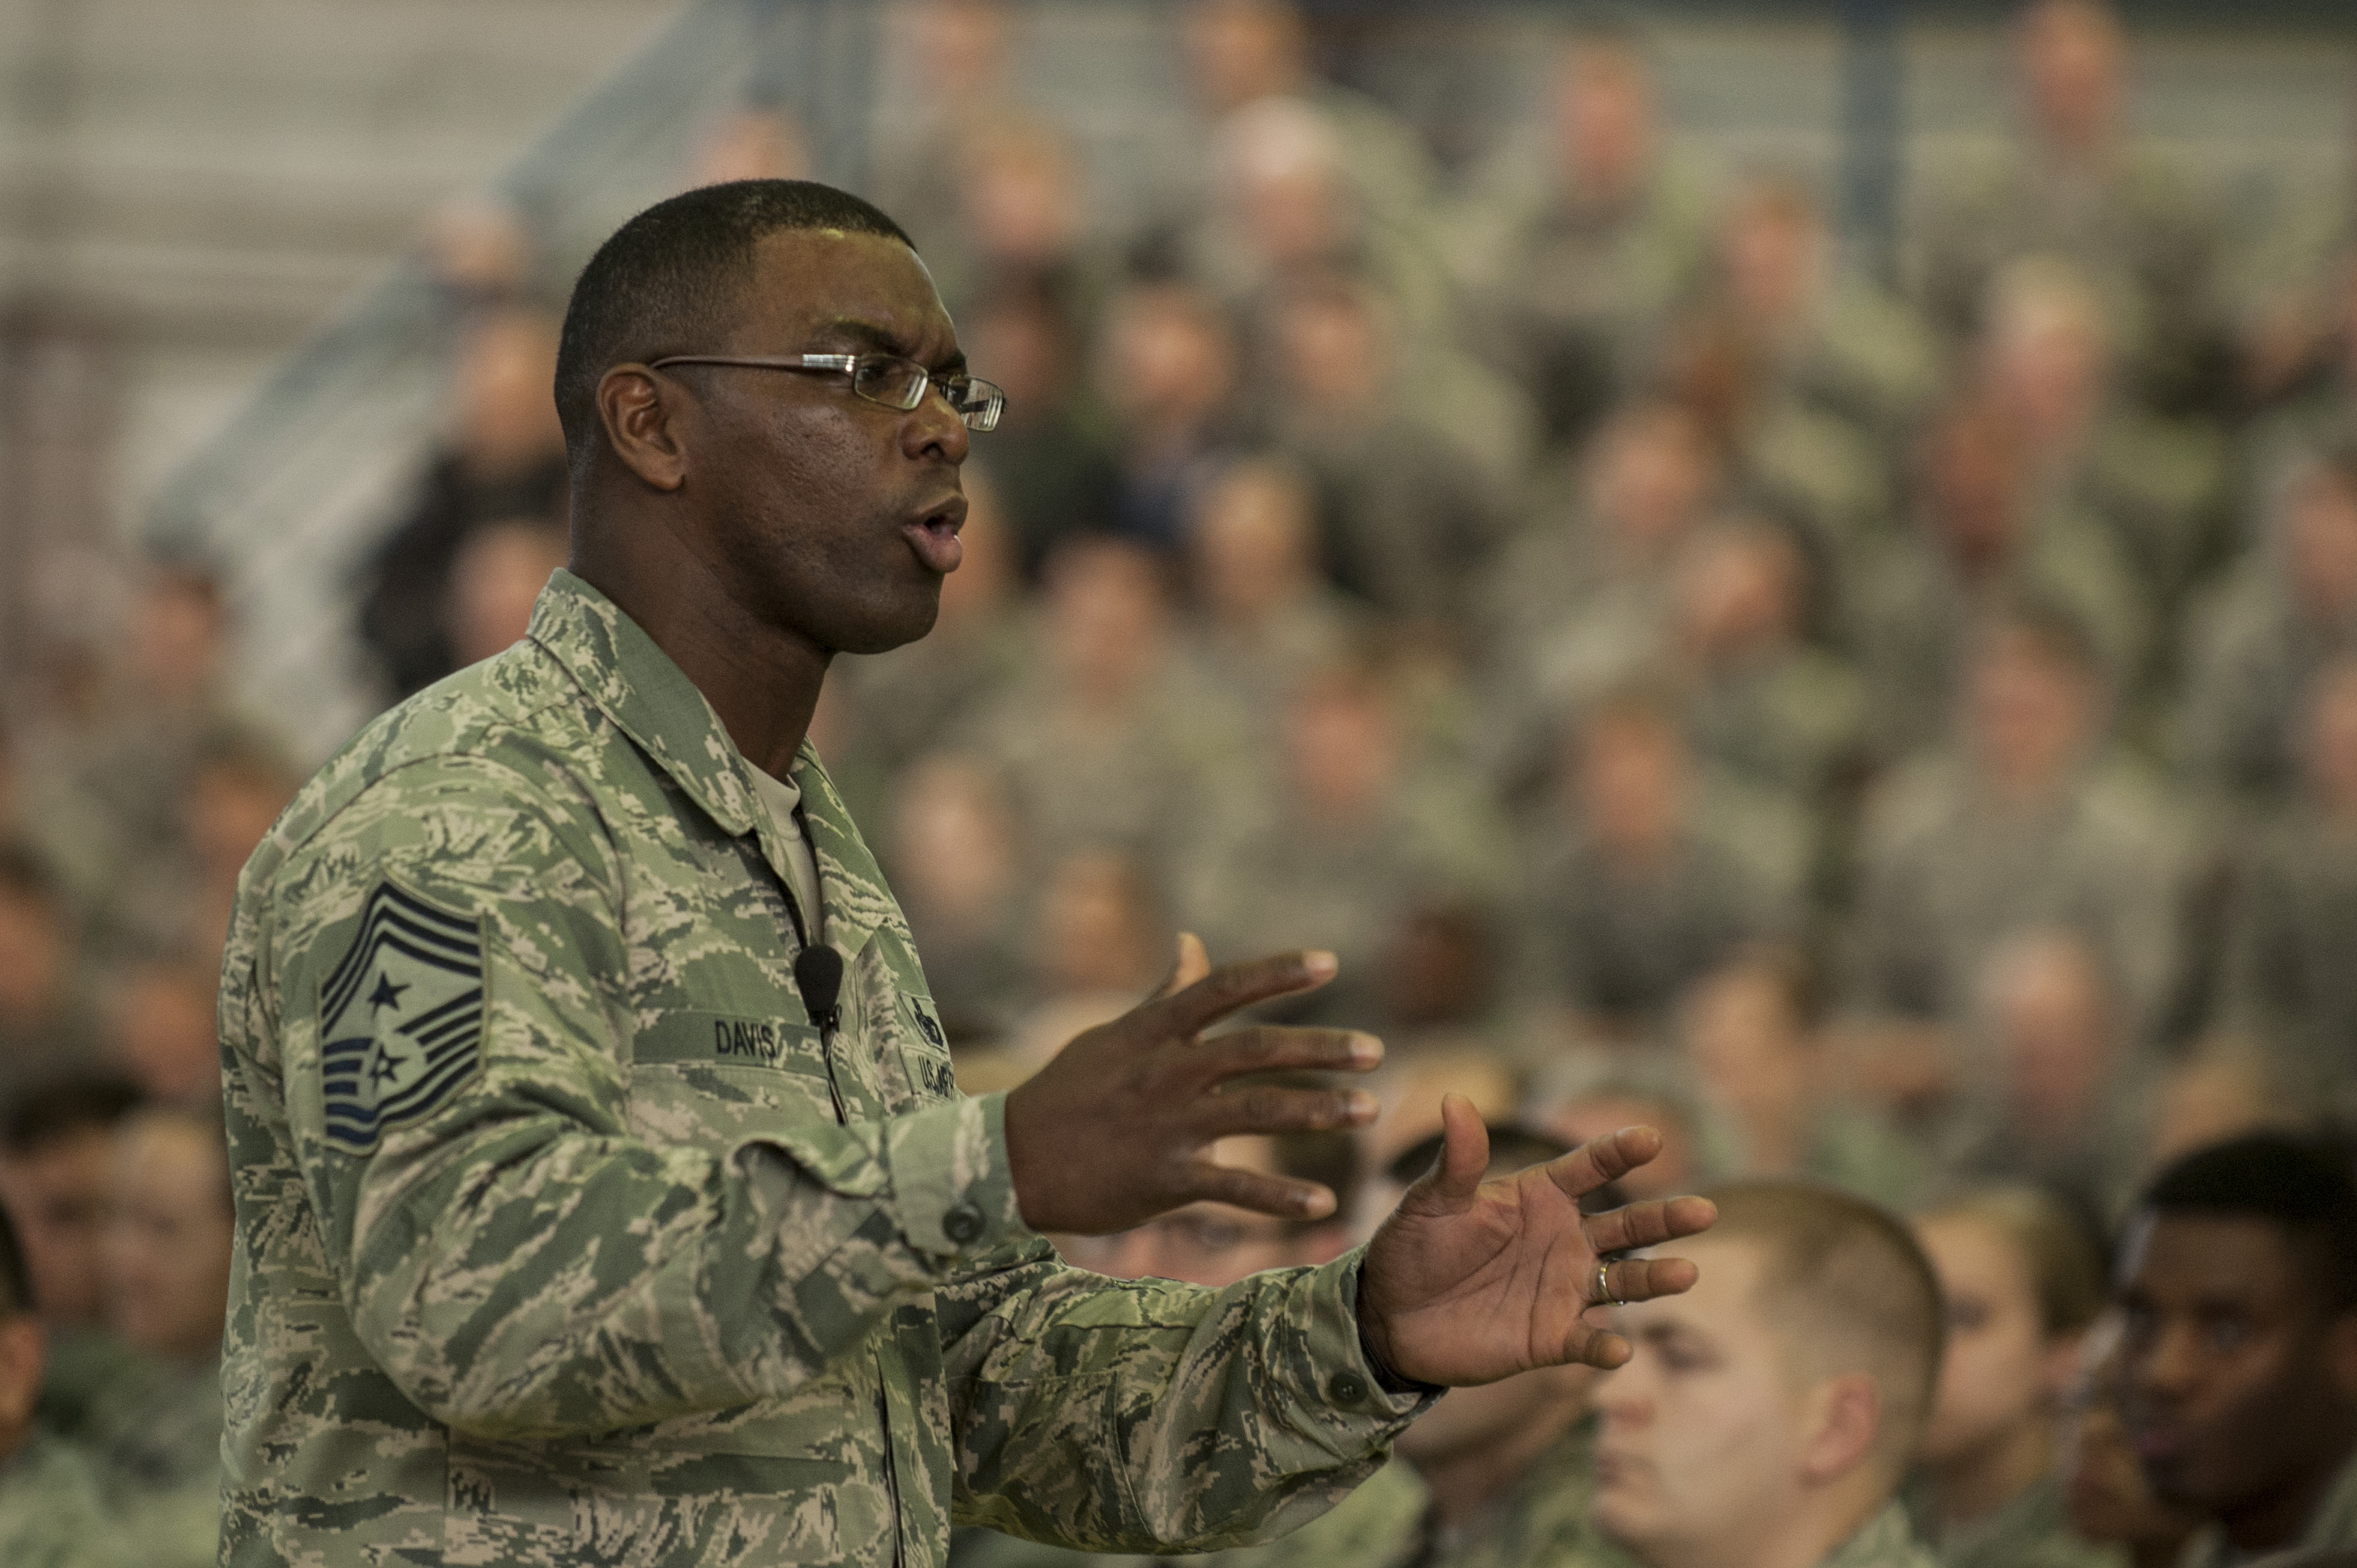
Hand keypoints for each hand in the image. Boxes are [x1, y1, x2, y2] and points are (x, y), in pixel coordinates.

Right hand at [1003, 935, 1381, 1235]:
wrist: (1012, 1161)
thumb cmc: (1065, 1092)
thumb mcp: (1111, 1036)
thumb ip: (1162, 995)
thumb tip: (1190, 941)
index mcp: (1154, 1031)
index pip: (1223, 989)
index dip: (1276, 973)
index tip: (1329, 964)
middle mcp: (1166, 1072)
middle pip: (1255, 1050)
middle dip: (1319, 1049)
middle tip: (1374, 1052)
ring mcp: (1167, 1125)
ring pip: (1256, 1112)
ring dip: (1318, 1111)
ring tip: (1369, 1110)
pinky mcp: (1165, 1178)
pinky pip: (1234, 1188)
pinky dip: (1280, 1197)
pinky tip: (1324, 1201)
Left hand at [1359, 1096, 1715, 1385]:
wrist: (1391, 1315)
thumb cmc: (1414, 1246)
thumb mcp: (1431, 1201)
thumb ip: (1457, 1161)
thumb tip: (1453, 1099)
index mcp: (1540, 1195)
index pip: (1588, 1167)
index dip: (1619, 1152)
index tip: (1650, 1138)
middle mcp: (1564, 1238)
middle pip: (1626, 1223)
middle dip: (1665, 1217)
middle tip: (1704, 1211)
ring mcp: (1564, 1287)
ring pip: (1623, 1279)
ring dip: (1654, 1278)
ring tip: (1686, 1273)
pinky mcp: (1552, 1336)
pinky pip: (1587, 1341)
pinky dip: (1604, 1346)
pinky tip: (1619, 1349)